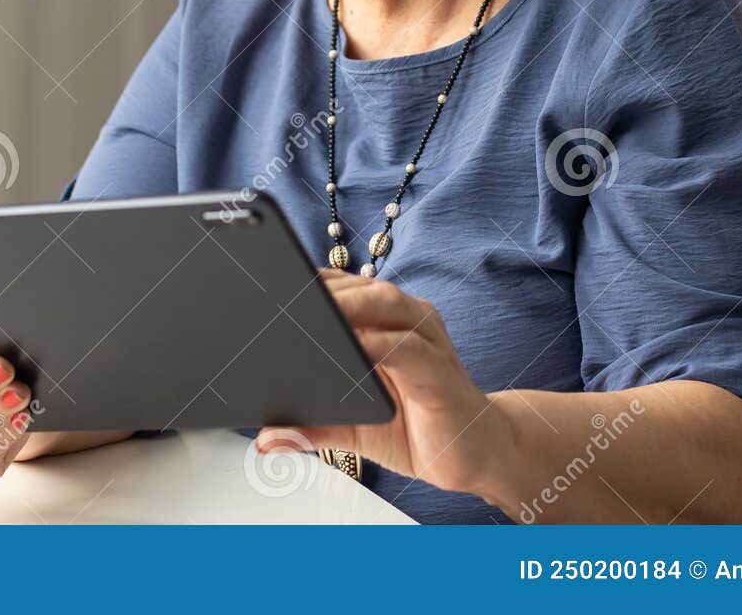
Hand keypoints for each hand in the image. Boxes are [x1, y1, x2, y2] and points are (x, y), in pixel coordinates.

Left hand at [254, 269, 510, 496]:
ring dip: (348, 305)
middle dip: (322, 290)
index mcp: (384, 322)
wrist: (478, 456)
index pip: (341, 291)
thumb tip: (263, 438)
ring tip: (311, 311)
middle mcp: (408, 321)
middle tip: (282, 295)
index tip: (269, 286)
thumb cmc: (415, 429)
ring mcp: (427, 341)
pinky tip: (355, 350)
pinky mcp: (440, 372)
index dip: (308, 286)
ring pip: (386, 305)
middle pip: (361, 289)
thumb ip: (311, 428)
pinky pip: (409, 348)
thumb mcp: (351, 431)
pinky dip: (379, 345)